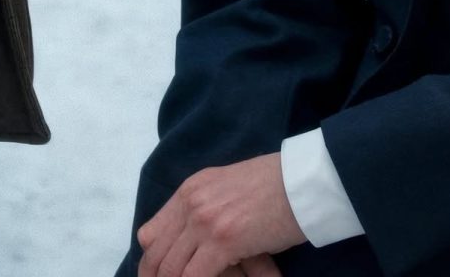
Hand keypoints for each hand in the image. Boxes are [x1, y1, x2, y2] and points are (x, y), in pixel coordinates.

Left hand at [137, 155, 302, 276]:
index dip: (151, 262)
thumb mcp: (224, 189)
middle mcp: (191, 203)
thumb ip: (203, 209)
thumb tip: (191, 244)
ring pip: (171, 269)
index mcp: (189, 190)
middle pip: (156, 254)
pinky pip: (194, 276)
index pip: (150, 233)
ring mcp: (205, 221)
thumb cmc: (271, 187)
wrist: (299, 182)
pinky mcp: (223, 240)